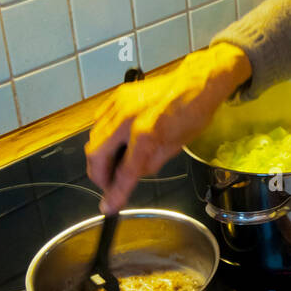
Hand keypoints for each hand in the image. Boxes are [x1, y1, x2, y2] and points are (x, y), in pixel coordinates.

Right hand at [85, 43, 251, 212]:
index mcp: (146, 135)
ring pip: (94, 138)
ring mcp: (119, 105)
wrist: (196, 82)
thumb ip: (148, 164)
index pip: (124, 172)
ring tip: (116, 163)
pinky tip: (117, 141)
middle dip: (99, 175)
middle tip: (110, 183)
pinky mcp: (117, 96)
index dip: (115, 193)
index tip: (109, 207)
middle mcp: (126, 119)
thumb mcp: (175, 147)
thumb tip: (130, 176)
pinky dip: (103, 136)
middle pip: (95, 155)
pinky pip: (100, 121)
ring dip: (100, 156)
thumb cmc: (192, 114)